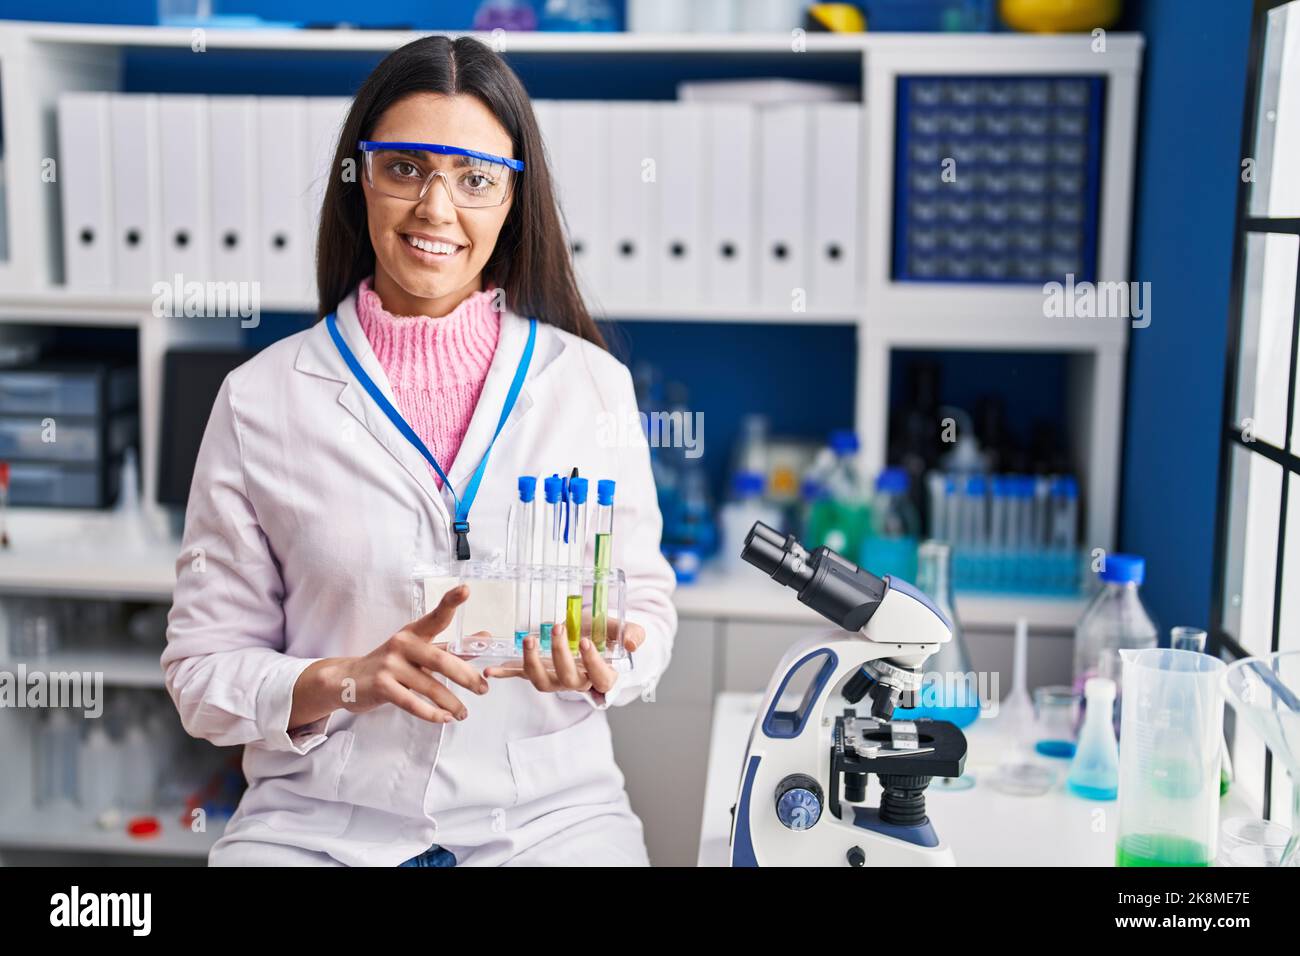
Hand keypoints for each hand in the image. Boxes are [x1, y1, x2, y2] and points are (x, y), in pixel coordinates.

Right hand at [291, 584, 488, 727]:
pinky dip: (431, 713)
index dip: (451, 602)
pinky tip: (444, 719)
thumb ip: (451, 648)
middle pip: (441, 660)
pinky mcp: (381, 686)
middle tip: (484, 689)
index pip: (436, 617)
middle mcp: (402, 644)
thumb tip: (485, 637)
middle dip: (466, 677)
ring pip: (429, 686)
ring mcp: (390, 665)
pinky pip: (412, 703)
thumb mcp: (418, 651)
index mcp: (414, 632)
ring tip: (464, 713)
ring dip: (451, 702)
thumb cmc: (393, 664)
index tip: (465, 589)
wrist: (348, 679)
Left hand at [482, 619, 644, 697]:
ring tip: (528, 642)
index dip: (592, 664)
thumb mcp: (621, 630)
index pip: (600, 678)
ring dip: (532, 663)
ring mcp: (555, 678)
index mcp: (601, 674)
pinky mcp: (538, 671)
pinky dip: (504, 674)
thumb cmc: (606, 635)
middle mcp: (577, 681)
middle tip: (556, 628)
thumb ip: (632, 633)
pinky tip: (491, 670)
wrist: (590, 637)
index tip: (584, 642)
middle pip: (568, 679)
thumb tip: (633, 642)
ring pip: (542, 682)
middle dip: (560, 655)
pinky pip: (520, 675)